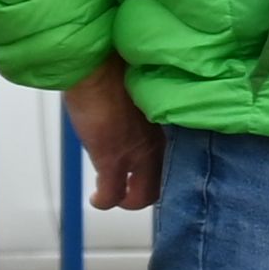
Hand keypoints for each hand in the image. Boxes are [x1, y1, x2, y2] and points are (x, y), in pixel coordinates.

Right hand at [60, 65, 166, 213]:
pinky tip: (96, 199)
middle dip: (144, 193)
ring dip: (124, 199)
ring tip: (112, 195)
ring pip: (141, 196)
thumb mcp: (135, 95)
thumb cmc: (112, 71)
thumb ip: (140, 112)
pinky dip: (103, 201)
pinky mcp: (111, 160)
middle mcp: (156, 144)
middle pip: (160, 184)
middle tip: (129, 191)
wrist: (97, 68)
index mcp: (164, 126)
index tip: (146, 172)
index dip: (159, 170)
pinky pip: (111, 194)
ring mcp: (135, 155)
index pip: (171, 160)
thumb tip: (130, 114)